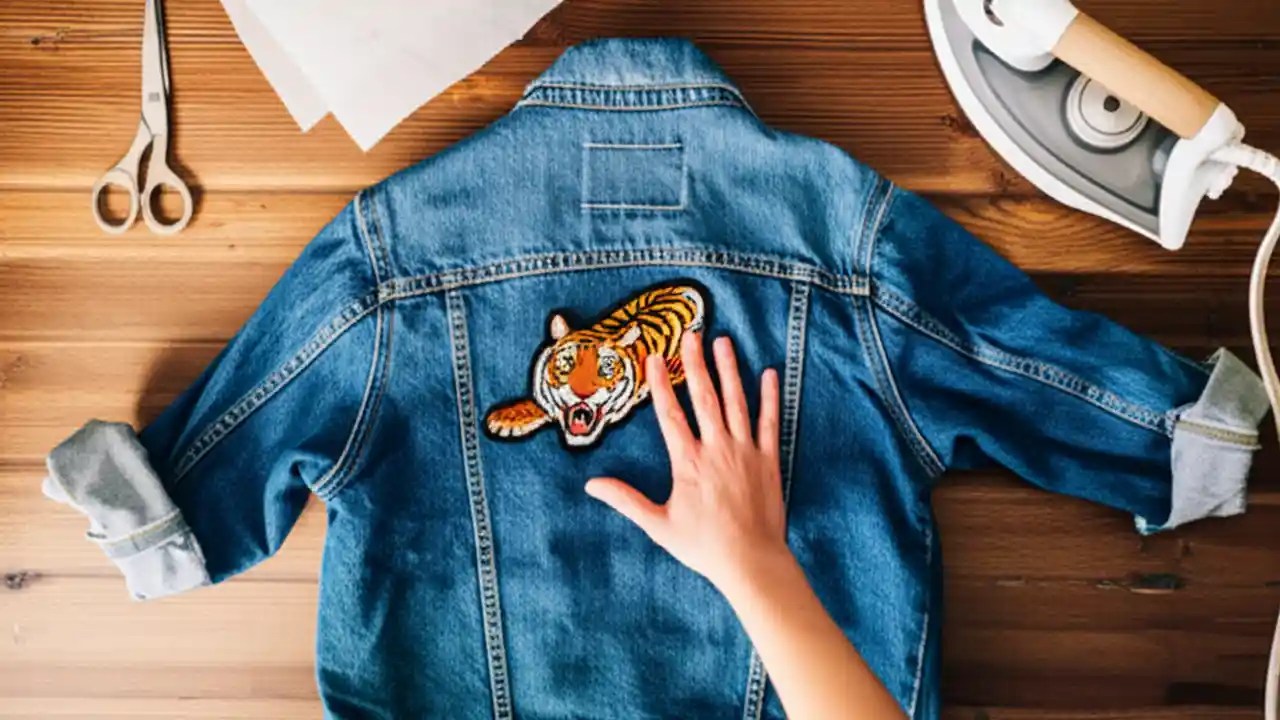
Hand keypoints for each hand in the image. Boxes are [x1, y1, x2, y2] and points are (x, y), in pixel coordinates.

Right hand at [585, 333, 788, 591]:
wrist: (751, 561)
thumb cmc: (702, 546)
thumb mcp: (658, 525)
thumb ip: (625, 500)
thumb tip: (591, 485)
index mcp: (688, 462)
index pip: (670, 414)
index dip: (660, 384)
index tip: (653, 358)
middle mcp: (716, 448)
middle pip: (704, 397)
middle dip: (695, 364)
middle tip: (690, 334)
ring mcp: (745, 451)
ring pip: (736, 402)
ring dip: (730, 370)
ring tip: (724, 342)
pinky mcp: (768, 460)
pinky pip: (769, 421)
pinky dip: (770, 397)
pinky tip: (770, 374)